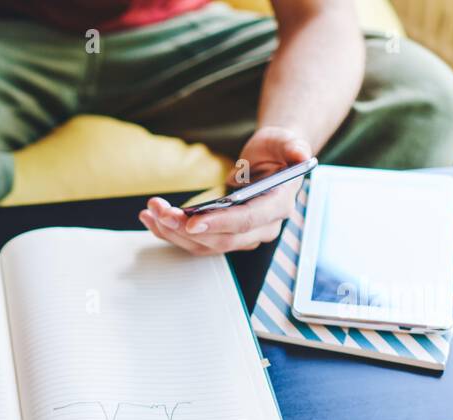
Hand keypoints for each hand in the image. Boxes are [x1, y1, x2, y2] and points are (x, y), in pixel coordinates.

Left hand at [139, 126, 311, 254]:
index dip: (220, 223)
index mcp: (277, 207)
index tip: (192, 222)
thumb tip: (301, 155)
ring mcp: (242, 237)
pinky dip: (171, 233)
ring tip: (150, 212)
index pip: (247, 221)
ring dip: (173, 232)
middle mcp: (262, 228)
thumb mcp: (285, 141)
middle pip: (221, 238)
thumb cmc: (277, 151)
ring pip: (204, 245)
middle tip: (160, 211)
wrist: (272, 161)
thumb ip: (293, 147)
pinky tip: (152, 220)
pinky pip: (196, 243)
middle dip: (186, 228)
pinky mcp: (224, 236)